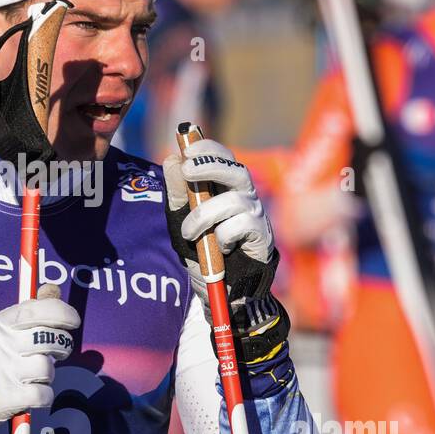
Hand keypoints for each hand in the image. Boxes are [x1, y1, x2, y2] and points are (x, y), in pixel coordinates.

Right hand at [0, 284, 79, 433]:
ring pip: (48, 368)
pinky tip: (30, 392)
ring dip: (47, 373)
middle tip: (55, 350)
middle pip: (50, 339)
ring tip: (33, 374)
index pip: (37, 310)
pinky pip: (44, 394)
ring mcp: (6, 372)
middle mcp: (3, 344)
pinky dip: (43, 395)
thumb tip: (52, 289)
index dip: (62, 312)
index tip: (72, 320)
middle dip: (62, 345)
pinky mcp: (10, 398)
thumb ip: (30, 309)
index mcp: (0, 323)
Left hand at [163, 137, 278, 314]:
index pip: (222, 156)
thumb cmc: (203, 246)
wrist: (222, 285)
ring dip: (203, 216)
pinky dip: (223, 236)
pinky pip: (242, 226)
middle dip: (210, 166)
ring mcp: (255, 214)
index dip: (208, 148)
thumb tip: (171, 160)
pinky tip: (219, 248)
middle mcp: (244, 195)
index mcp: (225, 185)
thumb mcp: (181, 218)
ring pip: (233, 201)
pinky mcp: (263, 235)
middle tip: (187, 170)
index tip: (187, 149)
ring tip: (189, 233)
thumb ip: (177, 192)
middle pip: (235, 170)